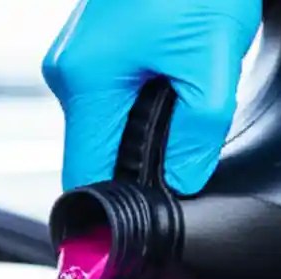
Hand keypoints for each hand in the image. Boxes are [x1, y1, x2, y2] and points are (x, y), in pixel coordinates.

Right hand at [42, 0, 262, 193]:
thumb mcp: (212, 59)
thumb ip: (198, 133)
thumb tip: (182, 181)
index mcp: (86, 80)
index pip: (83, 175)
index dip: (110, 209)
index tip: (137, 230)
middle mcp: (69, 71)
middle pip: (94, 152)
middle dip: (137, 164)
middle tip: (183, 155)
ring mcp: (76, 57)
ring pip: (104, 124)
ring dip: (143, 130)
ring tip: (184, 97)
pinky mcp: (92, 47)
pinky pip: (110, 97)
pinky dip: (141, 104)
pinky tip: (174, 80)